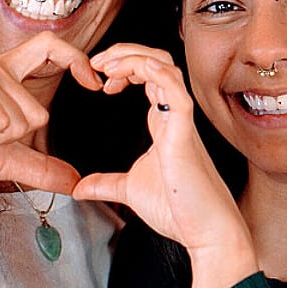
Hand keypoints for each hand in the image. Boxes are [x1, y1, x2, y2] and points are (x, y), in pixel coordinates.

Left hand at [74, 43, 258, 287]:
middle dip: (125, 52)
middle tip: (96, 61)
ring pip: (165, 68)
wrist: (206, 235)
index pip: (147, 75)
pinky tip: (142, 68)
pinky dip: (160, 74)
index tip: (98, 78)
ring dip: (134, 58)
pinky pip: (177, 93)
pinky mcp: (185, 135)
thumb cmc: (179, 211)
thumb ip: (105, 184)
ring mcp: (180, 122)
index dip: (123, 66)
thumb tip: (79, 188)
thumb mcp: (129, 190)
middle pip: (156, 61)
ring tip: (106, 66)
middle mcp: (172, 115)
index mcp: (162, 122)